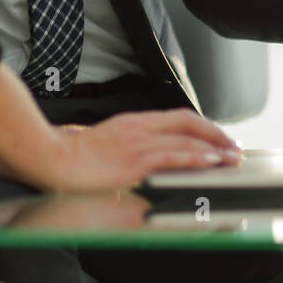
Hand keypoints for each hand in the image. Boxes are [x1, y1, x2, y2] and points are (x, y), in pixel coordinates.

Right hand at [0, 114, 240, 190]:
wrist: (49, 158)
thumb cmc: (67, 157)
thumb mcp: (99, 147)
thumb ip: (120, 152)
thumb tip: (133, 164)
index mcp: (130, 123)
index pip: (174, 118)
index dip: (200, 126)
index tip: (216, 136)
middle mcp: (138, 127)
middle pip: (186, 122)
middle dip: (214, 133)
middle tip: (233, 145)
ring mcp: (137, 142)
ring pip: (186, 138)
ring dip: (213, 147)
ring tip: (231, 157)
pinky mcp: (135, 160)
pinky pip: (174, 155)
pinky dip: (197, 157)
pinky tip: (211, 163)